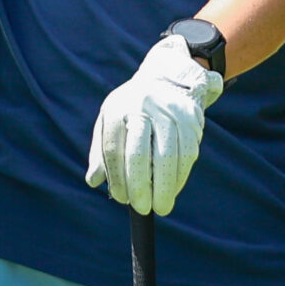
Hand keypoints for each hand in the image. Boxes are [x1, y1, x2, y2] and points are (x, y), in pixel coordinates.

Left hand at [84, 33, 224, 215]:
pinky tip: (173, 190)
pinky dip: (180, 177)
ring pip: (167, 157)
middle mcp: (142, 106)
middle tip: (142, 208)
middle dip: (140, 187)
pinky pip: (186, 154)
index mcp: (117, 108)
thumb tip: (93, 181)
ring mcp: (169, 111)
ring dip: (164, 188)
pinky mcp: (190, 119)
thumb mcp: (110, 120)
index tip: (122, 199)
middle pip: (139, 154)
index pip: (114, 150)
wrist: (168, 77)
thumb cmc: (132, 107)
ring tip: (161, 207)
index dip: (117, 179)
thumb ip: (101, 151)